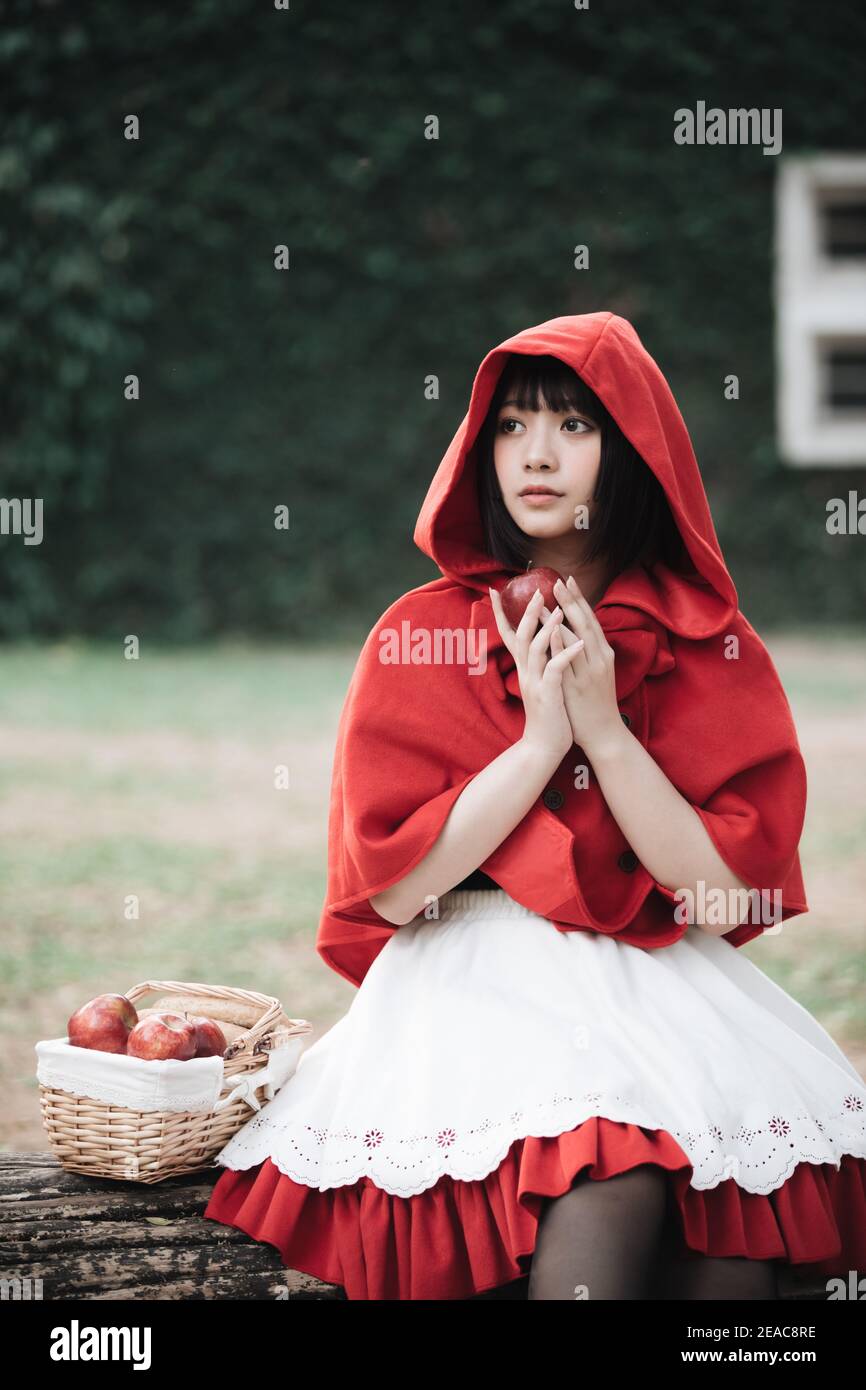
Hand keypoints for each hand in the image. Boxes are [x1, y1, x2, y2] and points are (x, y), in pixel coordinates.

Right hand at [489, 584, 585, 761]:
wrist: (544, 746)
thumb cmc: (548, 714)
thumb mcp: (540, 684)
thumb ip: (538, 663)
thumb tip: (543, 642)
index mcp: (525, 668)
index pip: (509, 634)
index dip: (501, 612)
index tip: (495, 590)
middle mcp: (526, 672)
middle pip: (522, 636)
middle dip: (528, 612)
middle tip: (537, 591)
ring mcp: (535, 683)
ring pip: (536, 649)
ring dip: (547, 628)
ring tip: (558, 609)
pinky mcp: (548, 694)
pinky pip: (556, 669)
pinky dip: (566, 653)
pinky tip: (579, 643)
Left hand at [540, 575, 624, 755]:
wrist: (604, 734)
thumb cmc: (597, 702)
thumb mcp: (597, 672)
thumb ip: (587, 651)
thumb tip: (574, 631)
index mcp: (604, 653)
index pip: (590, 620)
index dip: (579, 599)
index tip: (567, 579)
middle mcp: (600, 659)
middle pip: (585, 623)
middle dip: (570, 600)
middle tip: (557, 580)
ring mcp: (589, 672)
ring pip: (575, 639)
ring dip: (560, 617)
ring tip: (546, 599)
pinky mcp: (577, 687)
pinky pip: (567, 661)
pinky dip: (560, 643)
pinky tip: (551, 629)